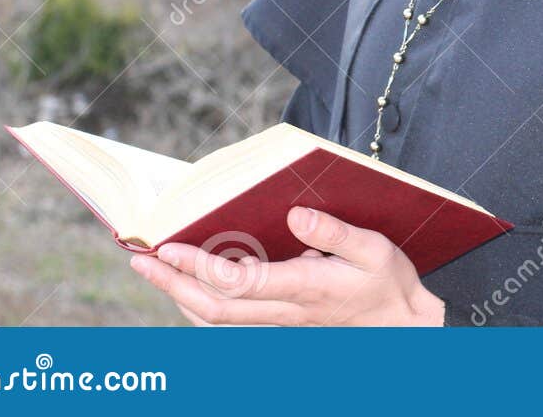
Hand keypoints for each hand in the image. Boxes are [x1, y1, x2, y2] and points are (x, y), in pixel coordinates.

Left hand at [128, 205, 446, 325]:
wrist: (402, 328)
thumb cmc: (390, 285)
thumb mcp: (375, 249)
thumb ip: (335, 233)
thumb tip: (295, 215)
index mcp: (305, 288)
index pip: (239, 282)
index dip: (200, 267)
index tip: (170, 248)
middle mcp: (284, 309)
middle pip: (213, 306)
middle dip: (172, 284)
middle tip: (140, 260)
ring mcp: (279, 319)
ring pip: (217, 316)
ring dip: (180, 295)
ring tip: (154, 270)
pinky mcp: (281, 319)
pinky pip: (231, 317)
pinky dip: (201, 302)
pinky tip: (190, 284)